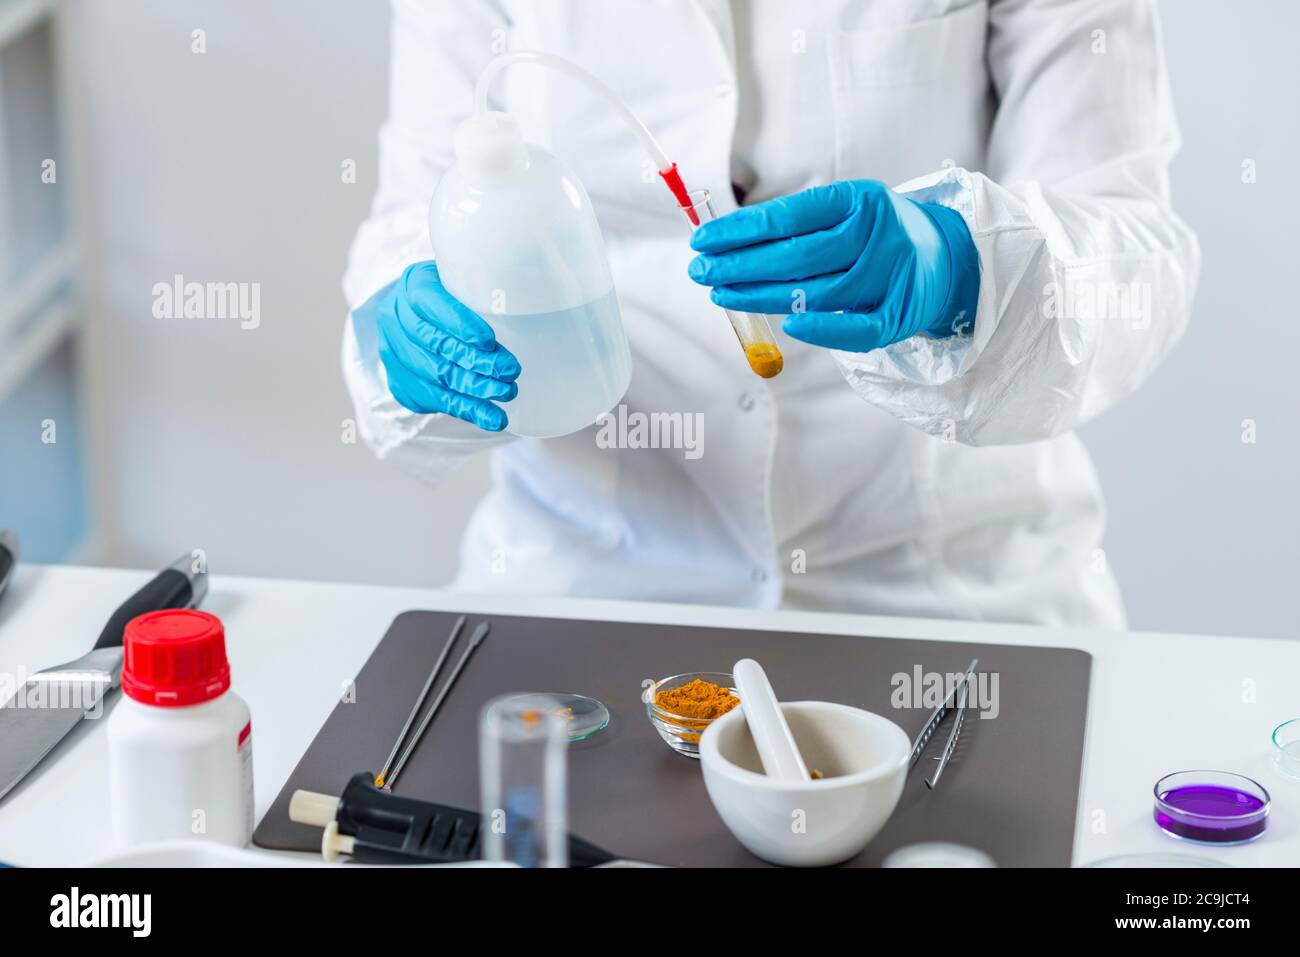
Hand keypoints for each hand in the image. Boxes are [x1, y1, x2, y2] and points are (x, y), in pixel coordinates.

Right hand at [377, 262, 519, 431]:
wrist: (419, 317)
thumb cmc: (452, 295)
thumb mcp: (465, 282)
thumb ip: (484, 290)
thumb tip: (521, 308)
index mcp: (412, 286)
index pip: (430, 304)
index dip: (459, 324)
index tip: (490, 341)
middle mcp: (395, 319)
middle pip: (435, 345)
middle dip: (475, 362)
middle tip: (510, 372)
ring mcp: (394, 354)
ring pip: (436, 376)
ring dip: (475, 389)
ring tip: (507, 393)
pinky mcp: (401, 383)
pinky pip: (436, 400)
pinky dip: (468, 410)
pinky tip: (493, 418)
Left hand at [687, 180, 978, 352]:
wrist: (946, 256)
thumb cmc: (877, 234)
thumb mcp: (845, 210)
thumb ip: (796, 225)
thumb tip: (726, 242)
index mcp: (858, 200)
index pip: (787, 216)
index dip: (740, 231)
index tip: (703, 240)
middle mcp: (875, 235)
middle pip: (795, 256)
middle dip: (740, 265)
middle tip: (700, 271)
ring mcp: (888, 276)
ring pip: (815, 292)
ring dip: (761, 296)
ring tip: (721, 293)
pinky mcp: (898, 315)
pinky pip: (857, 328)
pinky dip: (823, 328)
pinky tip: (787, 324)